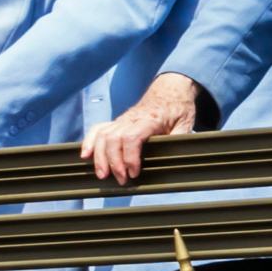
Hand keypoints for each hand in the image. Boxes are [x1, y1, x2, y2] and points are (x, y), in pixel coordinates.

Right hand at [80, 76, 196, 186]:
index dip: (130, 157)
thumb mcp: (186, 125)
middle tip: (122, 180)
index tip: (134, 173)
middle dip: (114, 162)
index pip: (132, 137)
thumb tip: (176, 159)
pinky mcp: (117, 121)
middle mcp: (132, 118)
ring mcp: (122, 119)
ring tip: (103, 175)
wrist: (171, 90)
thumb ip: (179, 142)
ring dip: (100, 157)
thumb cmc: (179, 109)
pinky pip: (98, 129)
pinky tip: (85, 155)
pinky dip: (89, 142)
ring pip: (103, 135)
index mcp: (151, 119)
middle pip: (113, 138)